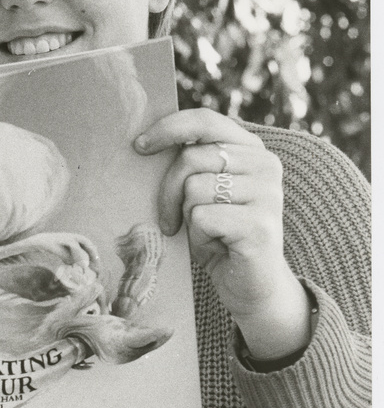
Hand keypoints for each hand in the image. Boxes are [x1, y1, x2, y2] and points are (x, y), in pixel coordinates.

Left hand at [135, 109, 310, 360]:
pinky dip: (197, 237)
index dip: (169, 129)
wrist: (251, 286)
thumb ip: (190, 163)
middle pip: (191, 159)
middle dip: (168, 190)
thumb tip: (143, 140)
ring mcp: (268, 195)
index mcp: (252, 150)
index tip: (140, 146)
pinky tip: (216, 247)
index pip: (206, 121)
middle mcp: (266, 165)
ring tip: (206, 233)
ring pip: (194, 189)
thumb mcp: (202, 191)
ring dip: (187, 217)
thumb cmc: (218, 234)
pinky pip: (202, 218)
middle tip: (169, 217)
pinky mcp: (260, 226)